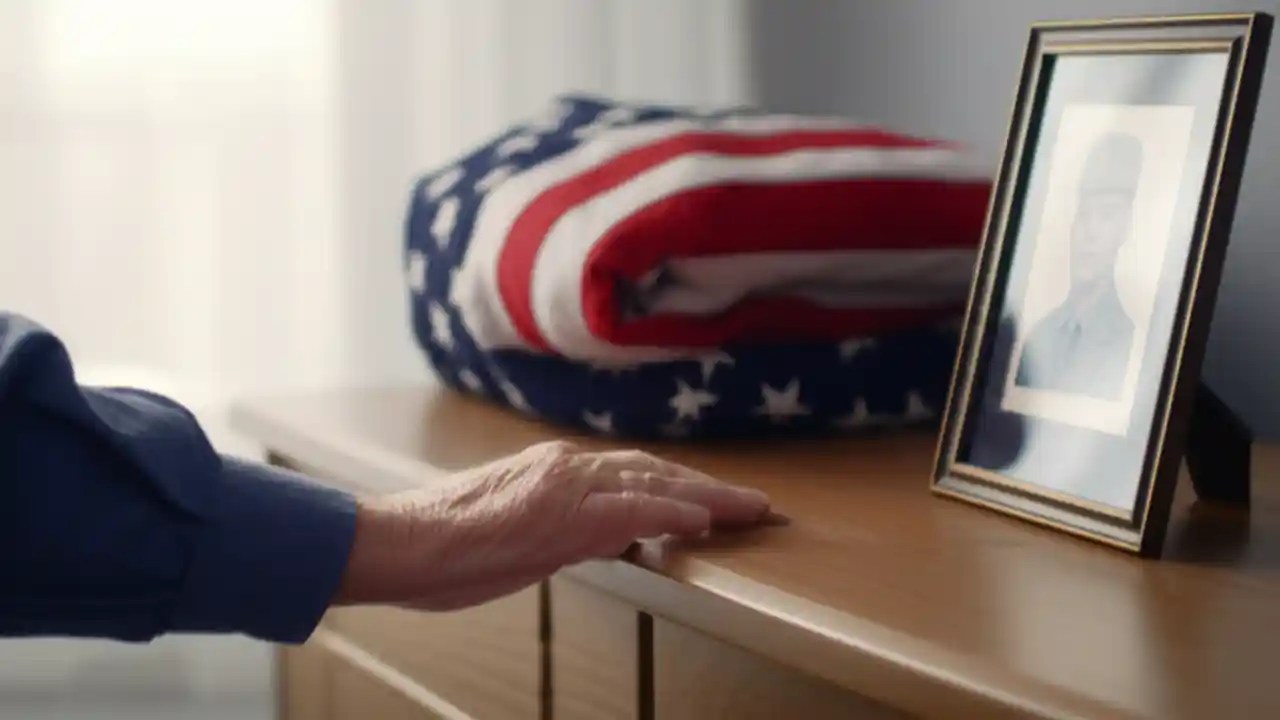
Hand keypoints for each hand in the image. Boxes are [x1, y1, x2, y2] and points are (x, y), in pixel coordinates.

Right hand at [333, 440, 769, 609]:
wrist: (400, 542)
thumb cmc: (444, 547)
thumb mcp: (515, 535)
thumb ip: (564, 530)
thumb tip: (608, 541)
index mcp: (554, 470)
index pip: (634, 472)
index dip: (681, 485)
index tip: (716, 501)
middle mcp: (567, 467)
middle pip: (656, 470)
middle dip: (708, 487)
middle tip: (755, 503)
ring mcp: (565, 486)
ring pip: (655, 482)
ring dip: (709, 497)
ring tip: (753, 510)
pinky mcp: (560, 514)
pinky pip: (632, 510)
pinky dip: (673, 512)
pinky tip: (708, 521)